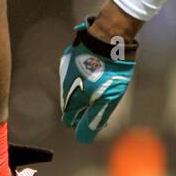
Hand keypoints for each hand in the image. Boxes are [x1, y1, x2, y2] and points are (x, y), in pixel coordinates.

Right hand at [59, 16, 136, 143]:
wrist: (108, 37)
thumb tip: (83, 138)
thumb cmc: (111, 71)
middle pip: (71, 104)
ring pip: (74, 87)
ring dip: (85, 90)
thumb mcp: (108, 100)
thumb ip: (94, 119)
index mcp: (71, 98)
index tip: (98, 118)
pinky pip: (76, 72)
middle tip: (104, 101)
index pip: (70, 120)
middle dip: (85, 107)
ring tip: (104, 84)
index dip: (83, 122)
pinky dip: (85, 76)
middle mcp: (65, 84)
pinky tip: (99, 71)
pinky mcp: (71, 56)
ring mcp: (66, 69)